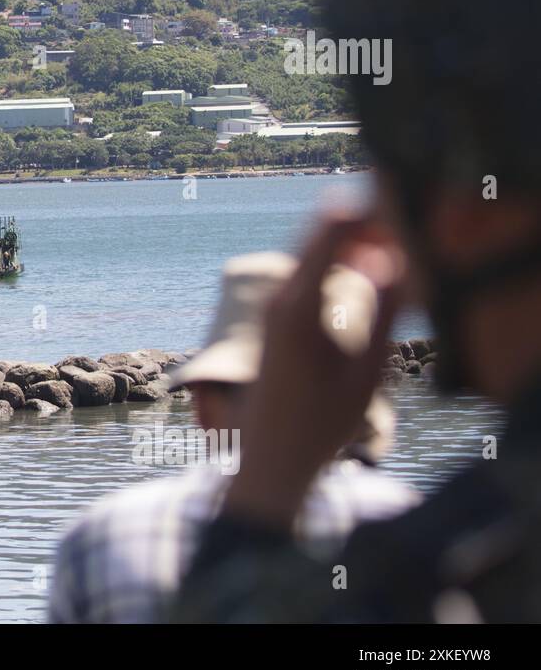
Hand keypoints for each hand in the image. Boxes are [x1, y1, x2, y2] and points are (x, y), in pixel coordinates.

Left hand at [223, 214, 404, 528]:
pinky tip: (363, 271)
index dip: (364, 213)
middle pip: (319, 237)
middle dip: (359, 225)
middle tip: (398, 231)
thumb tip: (393, 258)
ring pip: (313, 254)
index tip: (396, 211)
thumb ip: (382, 312)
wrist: (271, 458)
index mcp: (299, 307)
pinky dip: (335, 264)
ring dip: (349, 245)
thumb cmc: (323, 423)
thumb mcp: (367, 370)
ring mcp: (272, 307)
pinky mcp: (275, 318)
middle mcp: (278, 299)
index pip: (329, 234)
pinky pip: (307, 274)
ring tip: (387, 252)